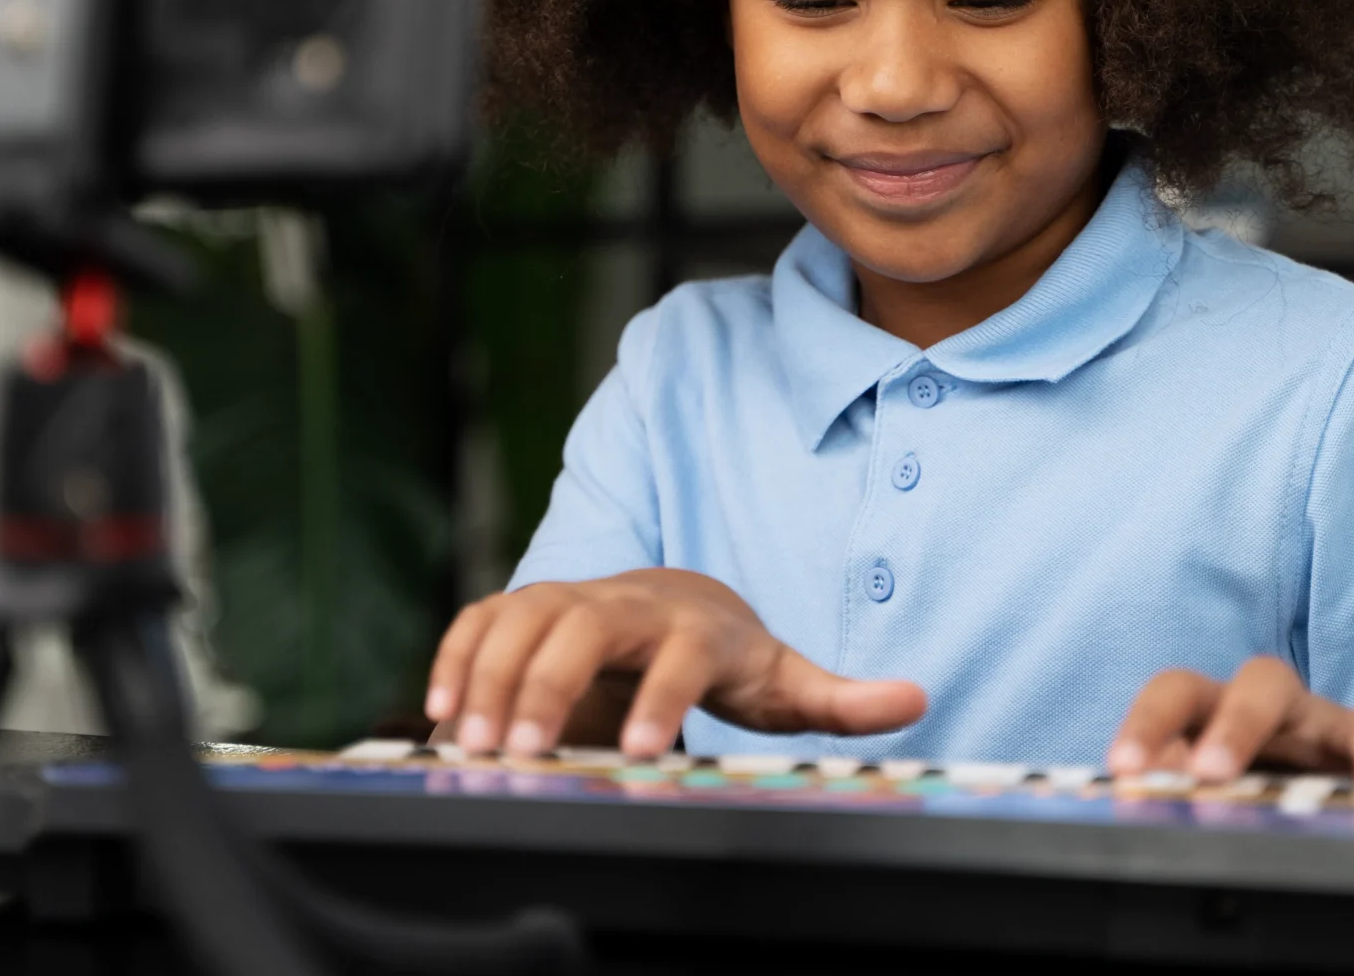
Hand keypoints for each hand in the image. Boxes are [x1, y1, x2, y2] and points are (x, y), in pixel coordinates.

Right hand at [424, 569, 926, 758]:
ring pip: (520, 621)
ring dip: (488, 680)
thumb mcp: (786, 678)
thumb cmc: (729, 650)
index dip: (662, 698)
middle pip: (581, 631)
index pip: (678, 656)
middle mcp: (623, 602)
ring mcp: (568, 597)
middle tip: (521, 757)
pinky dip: (453, 660)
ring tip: (469, 747)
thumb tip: (916, 698)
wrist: (674, 598)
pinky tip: (437, 718)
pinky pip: (478, 622)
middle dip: (548, 689)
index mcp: (692, 624)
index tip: (646, 751)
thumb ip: (843, 697)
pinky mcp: (522, 607)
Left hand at [1106, 658, 1353, 804]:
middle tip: (1216, 771)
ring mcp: (1339, 733)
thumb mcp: (1187, 788)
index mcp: (1216, 708)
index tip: (1126, 770)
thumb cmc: (1229, 785)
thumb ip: (1160, 790)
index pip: (1178, 691)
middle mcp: (1281, 710)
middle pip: (1264, 685)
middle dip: (1240, 724)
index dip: (1149, 724)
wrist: (1280, 793)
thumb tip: (1112, 807)